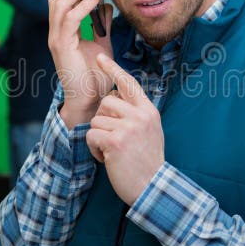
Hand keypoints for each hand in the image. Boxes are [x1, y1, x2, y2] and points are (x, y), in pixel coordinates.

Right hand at [48, 0, 113, 127]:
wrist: (91, 100)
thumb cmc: (95, 77)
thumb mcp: (102, 44)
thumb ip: (102, 26)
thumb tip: (106, 7)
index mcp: (63, 34)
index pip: (61, 3)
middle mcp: (56, 35)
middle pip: (57, 0)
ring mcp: (56, 40)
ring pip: (60, 6)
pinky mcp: (61, 47)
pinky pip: (69, 19)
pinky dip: (82, 6)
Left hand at [85, 54, 163, 204]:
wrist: (152, 187)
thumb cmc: (147, 161)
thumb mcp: (150, 131)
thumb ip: (136, 114)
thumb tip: (115, 98)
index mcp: (148, 111)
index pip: (129, 83)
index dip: (113, 69)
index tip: (100, 58)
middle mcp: (140, 115)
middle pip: (106, 102)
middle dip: (103, 120)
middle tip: (113, 139)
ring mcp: (128, 128)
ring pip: (97, 120)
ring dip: (99, 137)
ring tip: (112, 151)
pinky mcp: (115, 141)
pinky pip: (92, 135)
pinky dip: (94, 149)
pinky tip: (107, 159)